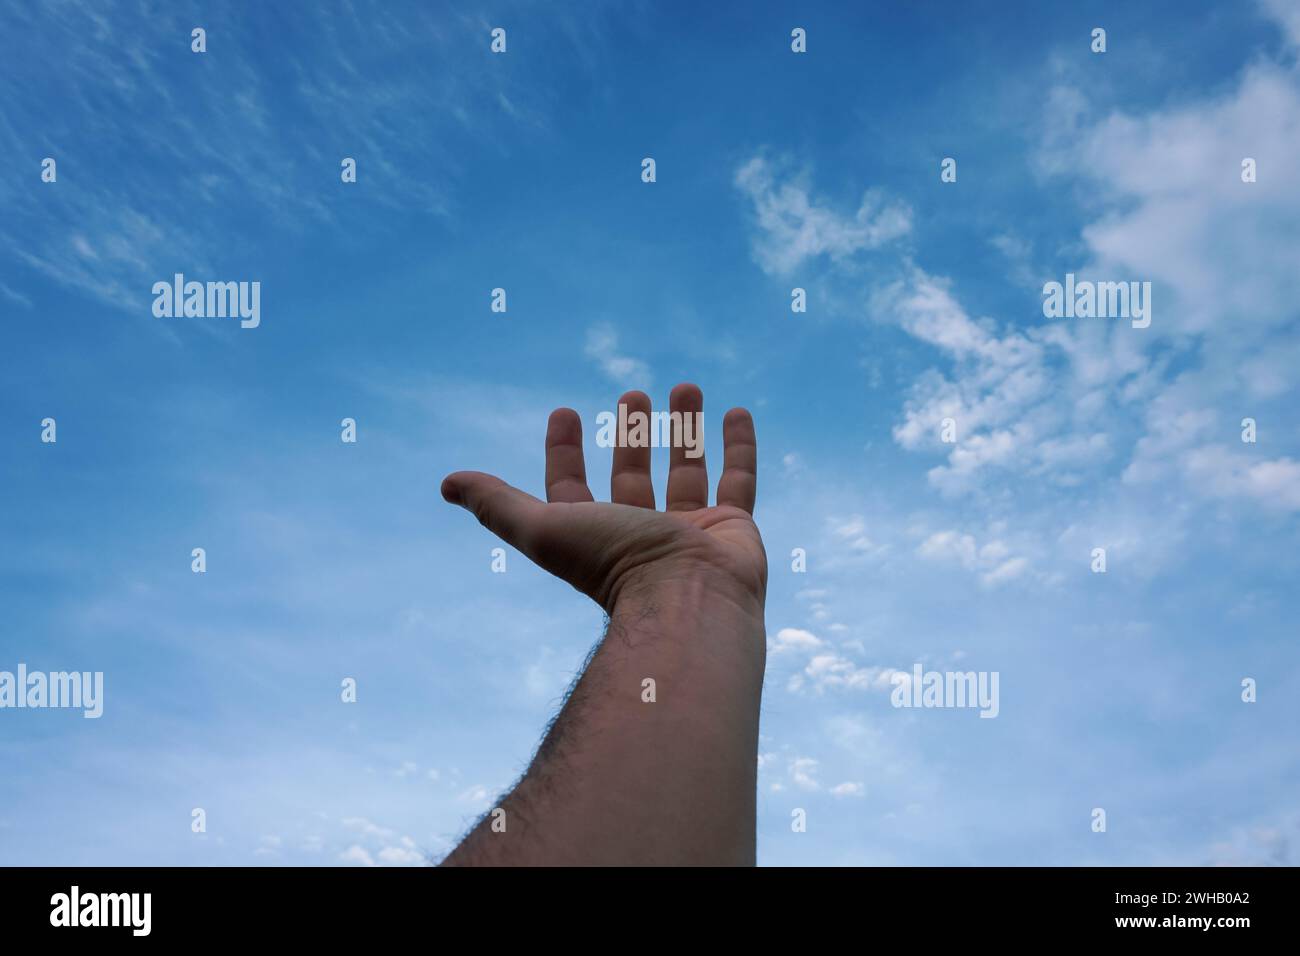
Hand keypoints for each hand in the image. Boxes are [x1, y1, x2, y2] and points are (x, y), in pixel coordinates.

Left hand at [440, 383, 766, 615]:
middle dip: (631, 435)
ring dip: (684, 428)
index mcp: (595, 536)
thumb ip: (497, 505)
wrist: (687, 600)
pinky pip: (739, 478)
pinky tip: (736, 411)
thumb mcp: (542, 528)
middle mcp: (641, 533)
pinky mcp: (733, 527)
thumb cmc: (613, 565)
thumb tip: (446, 483)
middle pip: (632, 476)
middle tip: (631, 394)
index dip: (563, 454)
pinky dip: (738, 445)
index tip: (563, 414)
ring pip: (687, 470)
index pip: (571, 489)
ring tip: (685, 387)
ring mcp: (689, 531)